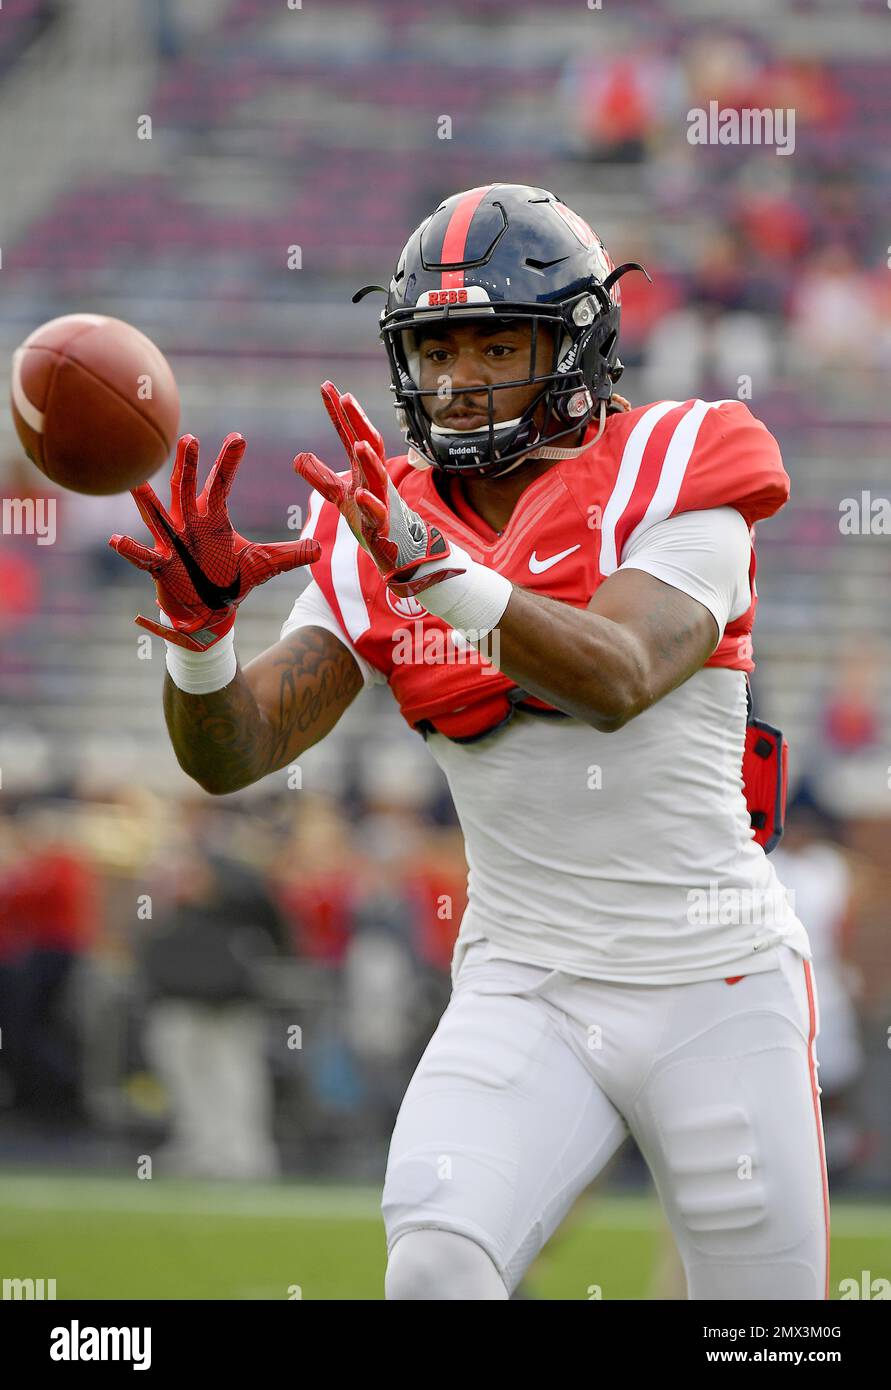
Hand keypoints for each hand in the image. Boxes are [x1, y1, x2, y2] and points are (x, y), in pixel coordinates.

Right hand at [109, 433, 320, 649]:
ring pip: (159, 518)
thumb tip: (320, 548)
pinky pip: (143, 557)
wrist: (209, 611)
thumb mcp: (264, 566)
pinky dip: (130, 549)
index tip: (239, 437)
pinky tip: (115, 540)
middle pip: (187, 490)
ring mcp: (173, 544)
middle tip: (189, 439)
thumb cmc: (230, 580)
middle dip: (188, 467)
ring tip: (137, 485)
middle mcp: (190, 525)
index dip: (229, 462)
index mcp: (214, 519)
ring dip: (149, 503)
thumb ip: (290, 555)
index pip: (221, 484)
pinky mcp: (162, 567)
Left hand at [293, 382, 465, 596]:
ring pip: (378, 476)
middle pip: (369, 444)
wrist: (397, 550)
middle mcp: (375, 479)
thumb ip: (321, 476)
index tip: (327, 387)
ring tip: (358, 444)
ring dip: (369, 460)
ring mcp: (381, 500)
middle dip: (359, 422)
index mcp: (363, 469)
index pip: (349, 434)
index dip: (338, 413)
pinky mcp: (383, 525)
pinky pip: (378, 512)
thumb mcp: (340, 495)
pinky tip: (360, 494)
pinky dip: (370, 503)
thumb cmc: (370, 518)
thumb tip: (298, 457)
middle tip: (347, 398)